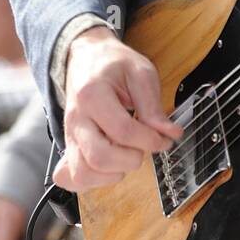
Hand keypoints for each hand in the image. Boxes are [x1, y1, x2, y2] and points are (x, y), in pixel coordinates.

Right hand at [52, 27, 182, 193]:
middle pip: (99, 157)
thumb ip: (153, 105)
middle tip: (141, 148)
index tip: (164, 139)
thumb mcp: (140, 72)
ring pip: (82, 172)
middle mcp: (76, 118)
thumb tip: (170, 133)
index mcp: (92, 94)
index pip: (123, 131)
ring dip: (111, 174)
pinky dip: (91, 182)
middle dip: (130, 159)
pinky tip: (108, 169)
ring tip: (126, 156)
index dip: (150, 140)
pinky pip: (70, 177)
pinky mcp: (69, 147)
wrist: (85, 57)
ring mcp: (70, 135)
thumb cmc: (113, 64)